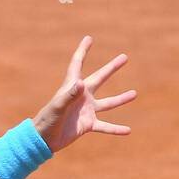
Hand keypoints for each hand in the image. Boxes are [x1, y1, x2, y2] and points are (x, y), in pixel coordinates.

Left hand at [32, 35, 137, 153]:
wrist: (44, 139)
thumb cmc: (47, 120)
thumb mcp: (58, 107)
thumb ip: (70, 96)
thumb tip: (81, 83)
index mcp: (72, 87)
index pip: (78, 64)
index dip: (83, 51)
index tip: (89, 38)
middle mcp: (82, 96)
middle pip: (100, 78)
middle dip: (112, 68)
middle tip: (124, 57)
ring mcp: (86, 110)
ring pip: (108, 103)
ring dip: (121, 99)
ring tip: (134, 93)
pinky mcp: (88, 124)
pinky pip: (105, 126)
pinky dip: (116, 129)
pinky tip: (128, 131)